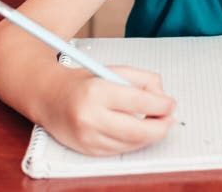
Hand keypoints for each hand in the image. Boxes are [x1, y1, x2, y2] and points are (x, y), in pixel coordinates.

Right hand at [43, 65, 175, 156]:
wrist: (50, 97)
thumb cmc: (85, 82)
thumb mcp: (114, 70)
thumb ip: (143, 80)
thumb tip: (163, 98)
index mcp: (97, 91)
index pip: (139, 102)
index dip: (162, 105)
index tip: (171, 103)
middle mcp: (90, 116)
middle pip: (138, 130)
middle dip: (161, 126)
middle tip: (169, 118)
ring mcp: (88, 137)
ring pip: (132, 143)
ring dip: (149, 135)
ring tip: (154, 122)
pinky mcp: (87, 150)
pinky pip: (120, 150)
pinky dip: (133, 142)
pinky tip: (137, 131)